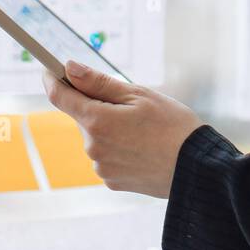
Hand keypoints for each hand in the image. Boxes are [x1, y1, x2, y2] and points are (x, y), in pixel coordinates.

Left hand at [42, 60, 203, 198]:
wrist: (197, 168)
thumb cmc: (173, 126)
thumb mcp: (139, 95)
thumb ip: (99, 82)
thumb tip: (69, 68)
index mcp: (97, 121)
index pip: (60, 97)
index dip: (53, 80)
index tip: (52, 70)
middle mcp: (92, 147)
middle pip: (83, 117)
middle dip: (98, 106)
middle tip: (131, 105)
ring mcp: (101, 167)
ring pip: (96, 137)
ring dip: (110, 129)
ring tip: (143, 131)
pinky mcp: (111, 181)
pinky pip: (106, 157)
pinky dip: (118, 148)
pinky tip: (142, 148)